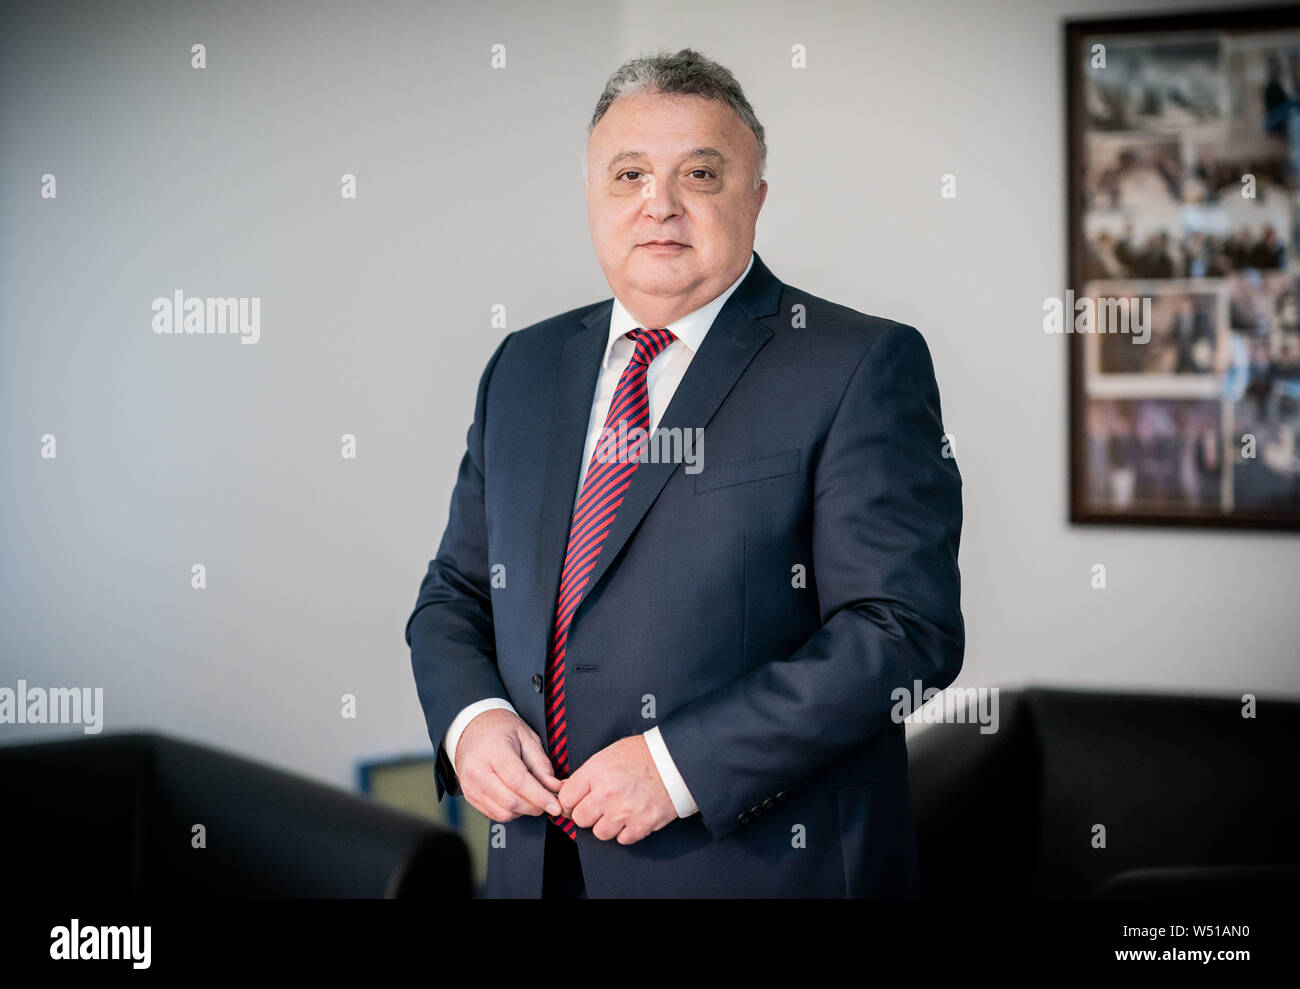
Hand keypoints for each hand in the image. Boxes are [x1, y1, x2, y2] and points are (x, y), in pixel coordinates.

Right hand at [454, 708, 562, 821]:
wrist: (474, 729)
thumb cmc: (501, 730)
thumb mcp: (527, 737)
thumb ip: (541, 764)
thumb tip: (554, 787)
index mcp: (493, 750)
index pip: (518, 781)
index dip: (539, 797)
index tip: (555, 806)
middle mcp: (478, 770)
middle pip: (511, 801)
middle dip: (535, 807)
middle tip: (548, 802)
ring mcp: (471, 785)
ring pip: (503, 812)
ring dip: (524, 811)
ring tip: (532, 798)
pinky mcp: (469, 796)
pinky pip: (494, 814)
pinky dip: (511, 812)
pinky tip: (518, 799)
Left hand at [557, 735, 677, 844]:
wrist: (676, 761)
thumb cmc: (643, 754)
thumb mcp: (608, 755)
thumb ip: (586, 775)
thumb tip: (565, 790)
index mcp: (596, 772)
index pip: (566, 799)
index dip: (570, 801)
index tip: (575, 802)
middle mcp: (607, 793)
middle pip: (580, 819)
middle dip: (588, 813)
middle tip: (599, 806)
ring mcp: (624, 811)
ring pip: (600, 833)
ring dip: (607, 824)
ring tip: (618, 810)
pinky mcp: (642, 825)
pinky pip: (623, 839)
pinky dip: (627, 831)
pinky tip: (632, 816)